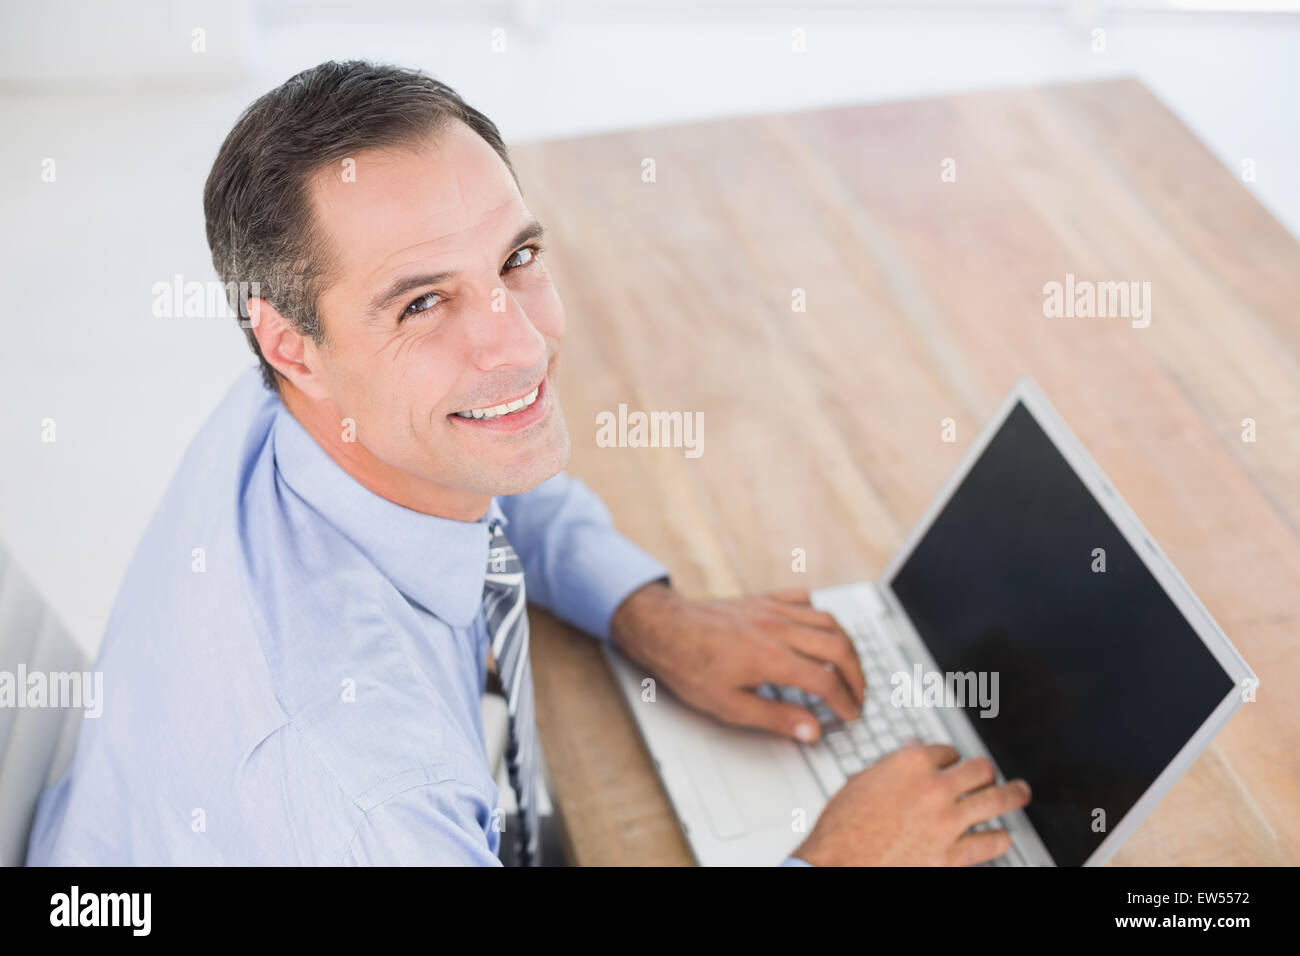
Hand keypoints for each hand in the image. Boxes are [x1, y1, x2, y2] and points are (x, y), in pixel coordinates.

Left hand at [609, 583, 864, 741]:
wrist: (665, 629)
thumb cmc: (690, 667)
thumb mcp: (729, 706)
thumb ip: (776, 719)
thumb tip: (811, 730)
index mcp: (772, 659)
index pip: (826, 682)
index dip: (845, 702)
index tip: (850, 715)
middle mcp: (779, 630)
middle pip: (838, 648)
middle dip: (857, 675)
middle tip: (859, 695)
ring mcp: (773, 610)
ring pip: (828, 621)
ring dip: (846, 645)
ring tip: (849, 666)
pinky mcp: (764, 599)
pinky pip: (803, 599)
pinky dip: (819, 613)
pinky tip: (820, 628)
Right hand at [793, 742, 1032, 865]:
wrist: (838, 865)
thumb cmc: (842, 829)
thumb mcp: (862, 783)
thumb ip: (892, 766)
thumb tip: (910, 750)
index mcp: (910, 764)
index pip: (947, 750)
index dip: (951, 757)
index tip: (953, 763)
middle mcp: (934, 787)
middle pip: (979, 769)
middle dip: (987, 772)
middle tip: (991, 775)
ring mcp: (948, 822)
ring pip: (996, 800)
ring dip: (1013, 795)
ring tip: (1020, 793)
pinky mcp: (954, 855)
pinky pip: (991, 842)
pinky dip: (999, 838)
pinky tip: (1001, 837)